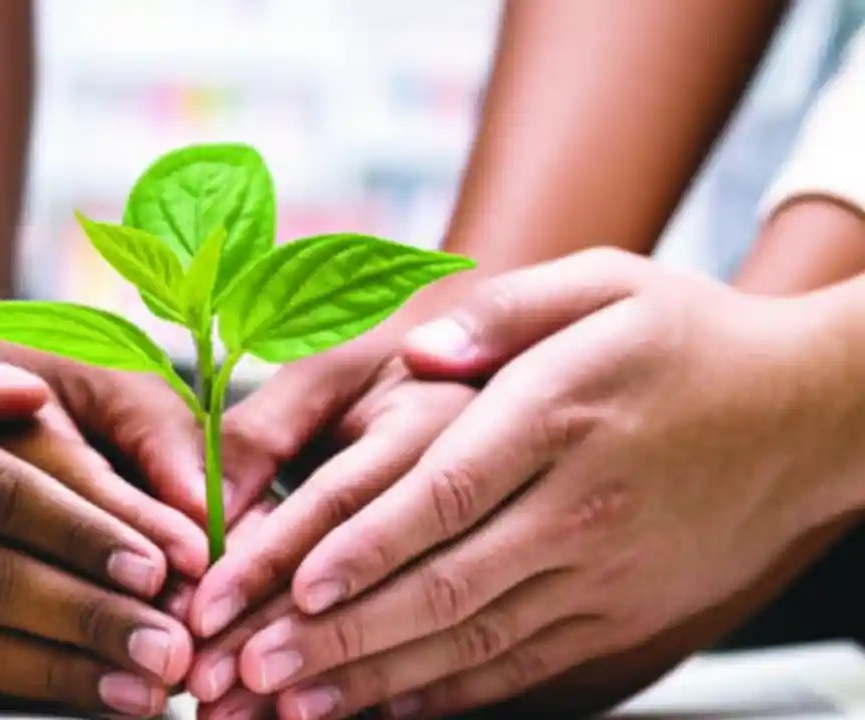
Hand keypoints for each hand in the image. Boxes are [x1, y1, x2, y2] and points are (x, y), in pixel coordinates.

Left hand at [216, 249, 864, 718]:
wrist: (806, 415)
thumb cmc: (691, 341)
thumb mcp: (606, 284)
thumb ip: (507, 310)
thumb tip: (424, 347)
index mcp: (559, 414)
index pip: (444, 490)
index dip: (364, 544)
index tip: (293, 581)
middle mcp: (578, 506)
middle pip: (441, 584)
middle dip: (336, 632)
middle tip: (250, 664)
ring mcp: (601, 574)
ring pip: (471, 642)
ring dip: (372, 678)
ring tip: (290, 703)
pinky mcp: (619, 618)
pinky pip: (523, 666)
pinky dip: (449, 693)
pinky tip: (387, 707)